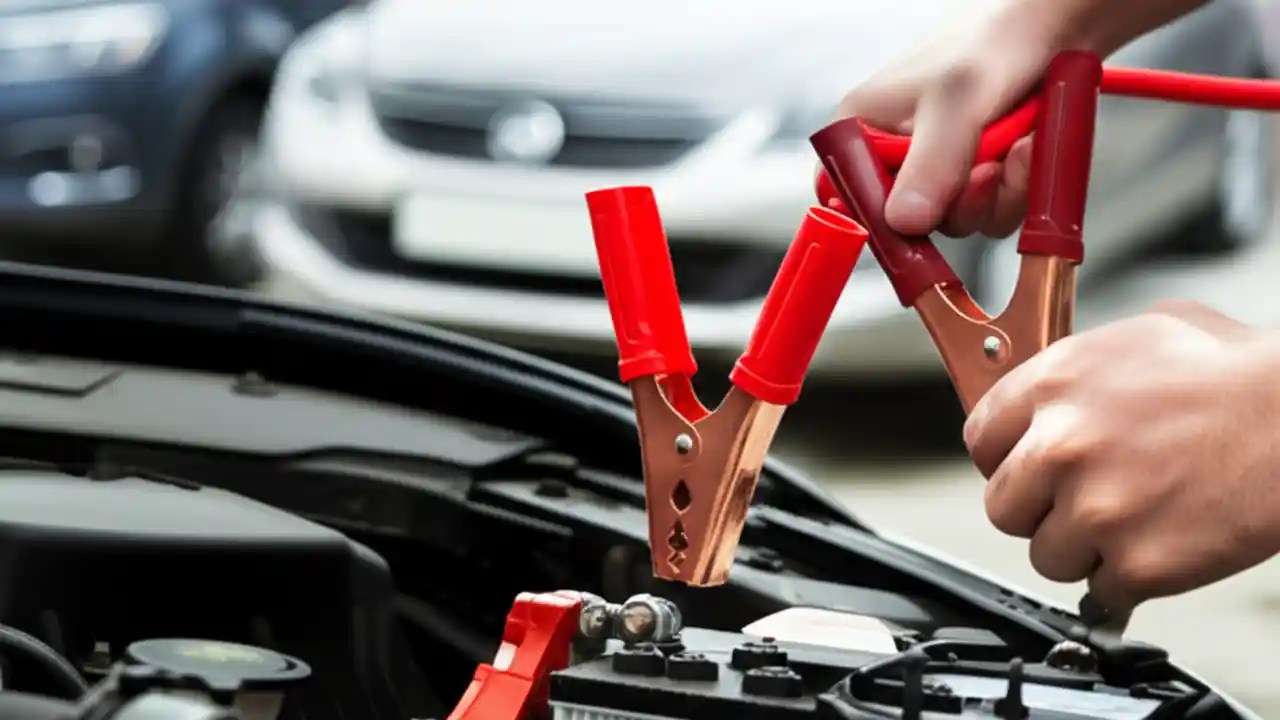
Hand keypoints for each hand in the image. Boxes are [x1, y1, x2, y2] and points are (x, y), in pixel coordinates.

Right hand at [831, 0, 1209, 237]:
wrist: (1057, 27)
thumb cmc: (993, 41)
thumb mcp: (955, 100)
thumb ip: (930, 163)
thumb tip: (903, 222)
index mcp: (864, 128)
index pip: (843, 192)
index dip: (870, 218)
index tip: (909, 228)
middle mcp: (897, 154)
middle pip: (909, 221)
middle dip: (959, 200)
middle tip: (986, 167)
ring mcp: (940, 168)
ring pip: (960, 220)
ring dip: (998, 192)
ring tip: (1018, 143)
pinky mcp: (979, 175)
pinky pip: (994, 212)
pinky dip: (1019, 187)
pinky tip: (1029, 147)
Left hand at [964, 301, 1279, 616]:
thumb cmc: (1238, 373)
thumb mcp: (1146, 332)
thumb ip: (1082, 364)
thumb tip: (1057, 385)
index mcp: (1051, 387)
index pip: (980, 440)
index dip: (1005, 458)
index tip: (1024, 466)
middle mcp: (1060, 448)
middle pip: (1003, 507)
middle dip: (1039, 508)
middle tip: (1082, 499)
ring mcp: (1095, 510)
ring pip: (1047, 556)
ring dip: (1083, 548)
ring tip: (1134, 519)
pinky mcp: (1136, 563)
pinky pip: (1103, 592)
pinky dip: (1130, 580)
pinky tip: (1162, 545)